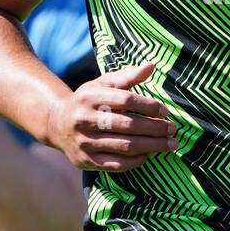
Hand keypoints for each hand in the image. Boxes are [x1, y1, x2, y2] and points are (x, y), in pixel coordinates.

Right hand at [44, 62, 177, 172]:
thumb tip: (151, 66)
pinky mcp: (85, 161)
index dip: (148, 106)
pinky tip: (149, 154)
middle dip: (154, 128)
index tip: (165, 111)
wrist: (56, 123)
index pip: (125, 100)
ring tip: (169, 144)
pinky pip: (116, 164)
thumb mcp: (103, 84)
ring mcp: (84, 142)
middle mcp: (84, 119)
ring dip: (151, 146)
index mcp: (89, 96)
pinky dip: (135, 161)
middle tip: (172, 129)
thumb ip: (127, 76)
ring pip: (124, 146)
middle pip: (127, 125)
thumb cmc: (88, 101)